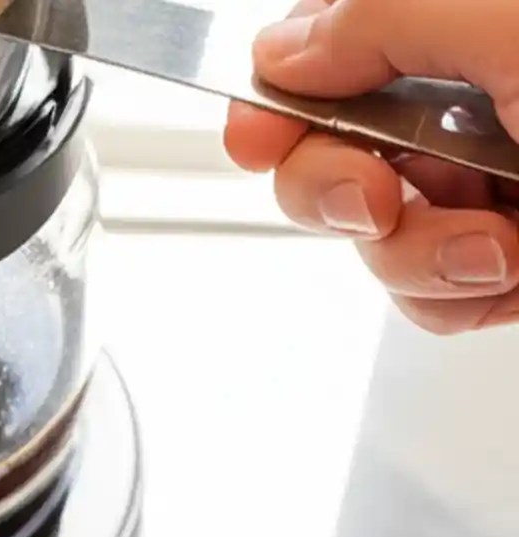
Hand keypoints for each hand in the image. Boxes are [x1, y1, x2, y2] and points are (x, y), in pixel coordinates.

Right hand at [224, 0, 518, 333]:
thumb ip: (384, 17)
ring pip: (369, 235)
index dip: (274, 97)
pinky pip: (425, 296)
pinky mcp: (506, 261)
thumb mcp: (507, 21)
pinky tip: (513, 271)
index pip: (325, 48)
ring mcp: (487, 185)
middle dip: (332, 188)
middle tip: (375, 197)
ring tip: (492, 246)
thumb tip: (283, 50)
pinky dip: (454, 296)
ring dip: (414, 255)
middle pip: (324, 150)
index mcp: (459, 33)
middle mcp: (470, 105)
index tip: (255, 140)